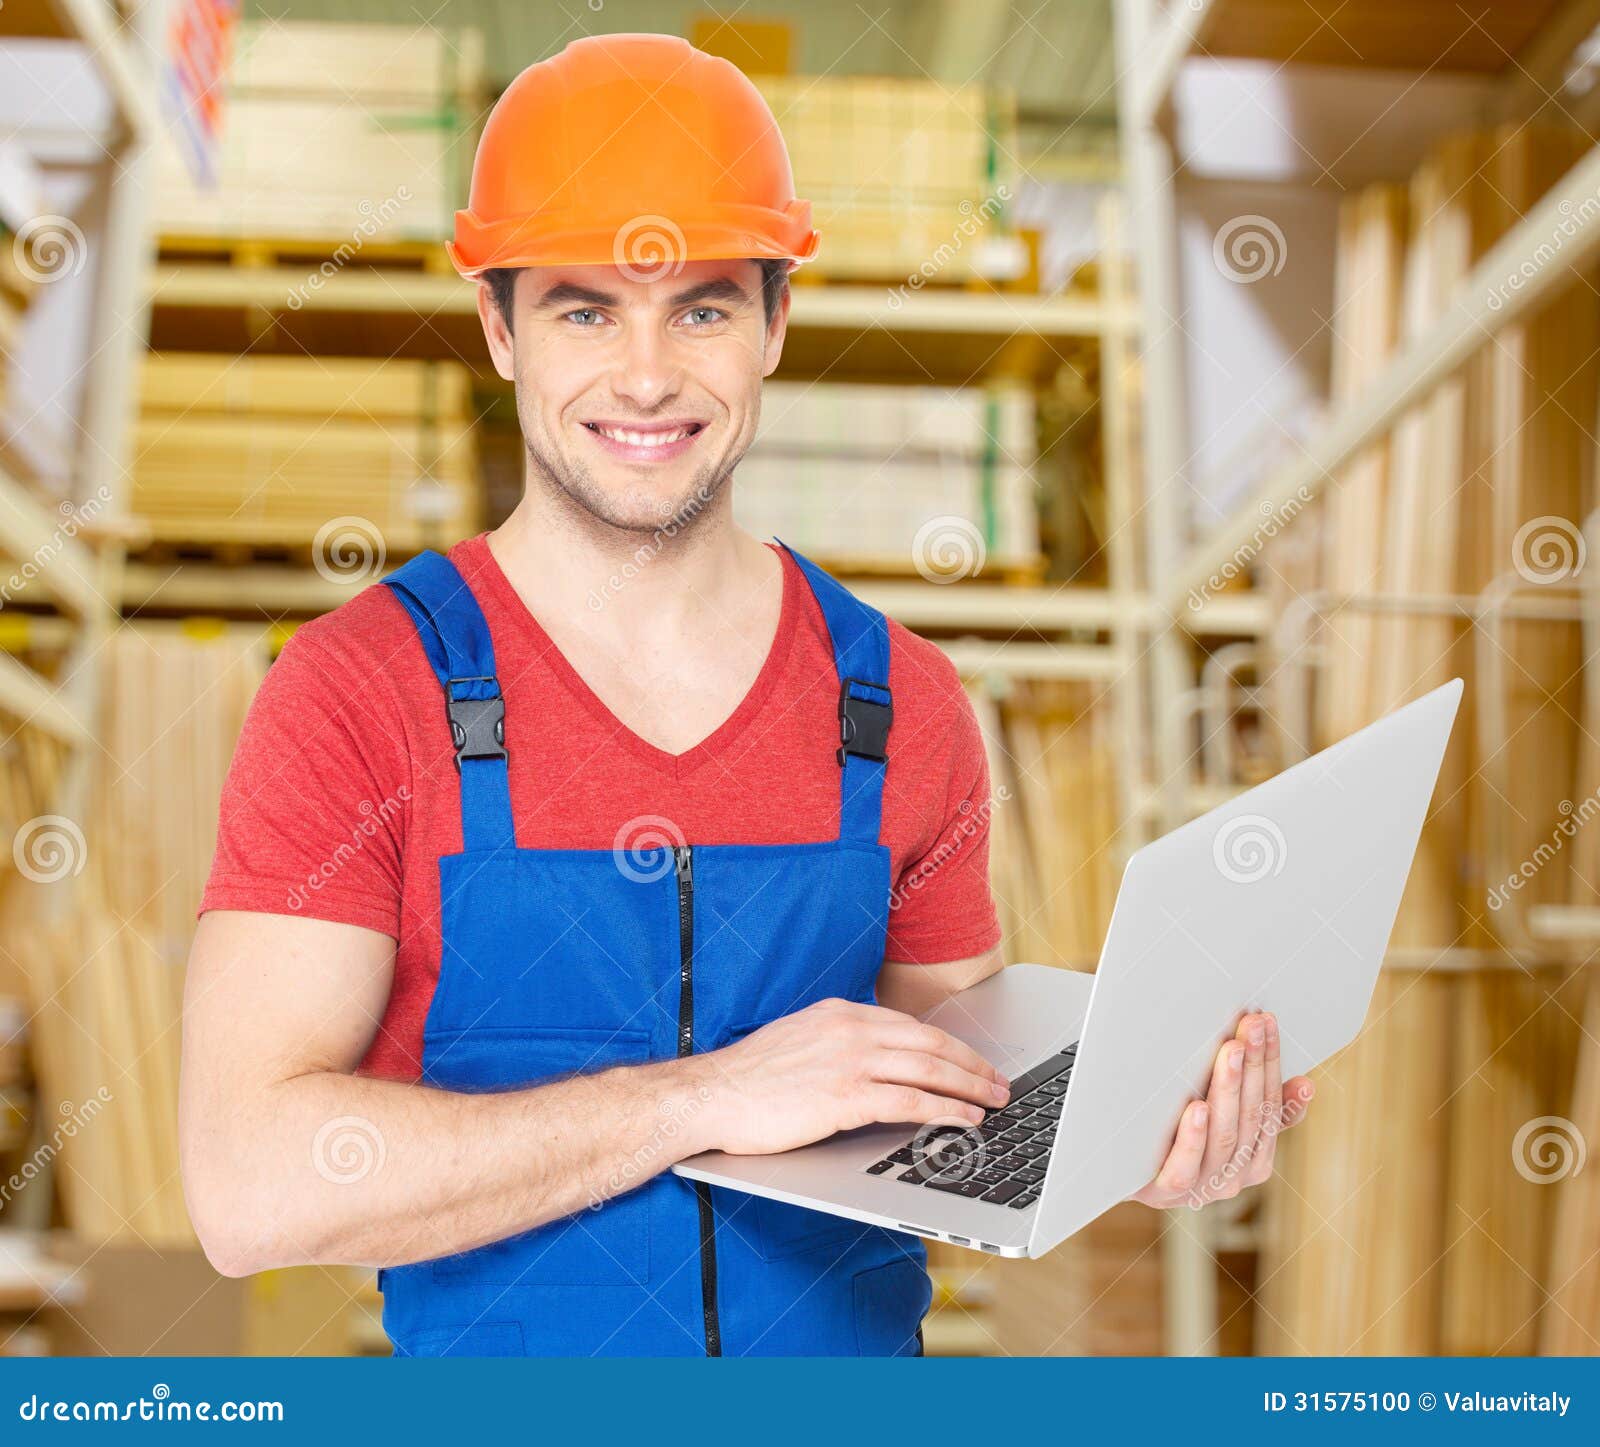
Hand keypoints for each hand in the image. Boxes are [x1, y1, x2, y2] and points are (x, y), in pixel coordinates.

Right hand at [693, 997, 1010, 1155]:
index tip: (970, 1059)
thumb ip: (838, 1044)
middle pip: (930, 1043)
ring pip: (929, 1070)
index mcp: (841, 1013)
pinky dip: (946, 1110)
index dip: (948, 1045)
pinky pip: (911, 1102)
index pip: (911, 1026)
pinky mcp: (845, 1097)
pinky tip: (964, 1119)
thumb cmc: (749, 1079)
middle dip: (971, 1064)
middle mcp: (851, 1029)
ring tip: (993, 1102)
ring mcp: (850, 1061)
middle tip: (998, 1082)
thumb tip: (872, 1063)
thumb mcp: (800, 1041)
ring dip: (970, 1087)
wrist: (711, 1094)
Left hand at [1129, 1010, 1313, 1209]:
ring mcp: (1201, 1187)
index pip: (1272, 1106)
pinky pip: (1184, 1167)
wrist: (1117, 1167)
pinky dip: (1193, 1137)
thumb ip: (1261, 1106)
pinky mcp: (1165, 1191)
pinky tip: (1196, 1108)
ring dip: (1228, 1089)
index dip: (1271, 1062)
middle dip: (1253, 1066)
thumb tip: (1306, 1085)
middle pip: (1251, 1117)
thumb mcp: (1223, 1117)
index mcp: (1254, 1159)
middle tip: (1252, 1025)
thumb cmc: (1176, 1133)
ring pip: (1224, 1137)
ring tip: (1231, 1052)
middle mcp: (1234, 1177)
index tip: (1267, 1022)